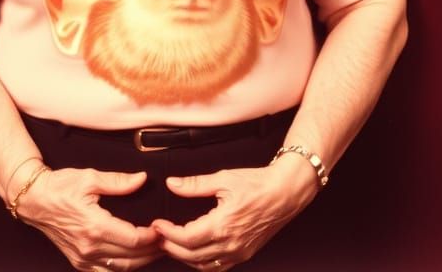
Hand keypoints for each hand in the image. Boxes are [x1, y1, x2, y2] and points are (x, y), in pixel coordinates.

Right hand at [17, 166, 160, 270]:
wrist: (34, 200)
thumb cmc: (60, 186)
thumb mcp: (90, 177)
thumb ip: (118, 181)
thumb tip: (142, 179)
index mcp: (94, 226)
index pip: (133, 239)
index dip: (152, 236)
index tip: (163, 228)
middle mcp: (89, 247)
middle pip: (131, 257)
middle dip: (152, 250)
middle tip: (168, 240)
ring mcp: (83, 258)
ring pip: (120, 268)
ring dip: (141, 262)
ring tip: (156, 250)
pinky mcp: (79, 262)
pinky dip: (123, 269)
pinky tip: (133, 260)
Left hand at [151, 160, 317, 269]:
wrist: (284, 193)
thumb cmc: (256, 183)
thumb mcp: (223, 178)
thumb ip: (195, 184)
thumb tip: (172, 184)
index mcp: (223, 225)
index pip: (187, 238)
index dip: (168, 233)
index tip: (157, 224)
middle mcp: (230, 244)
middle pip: (191, 256)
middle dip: (171, 247)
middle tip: (158, 235)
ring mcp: (238, 252)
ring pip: (203, 265)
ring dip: (184, 257)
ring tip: (172, 243)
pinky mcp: (244, 254)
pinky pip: (217, 267)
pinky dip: (201, 263)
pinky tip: (194, 252)